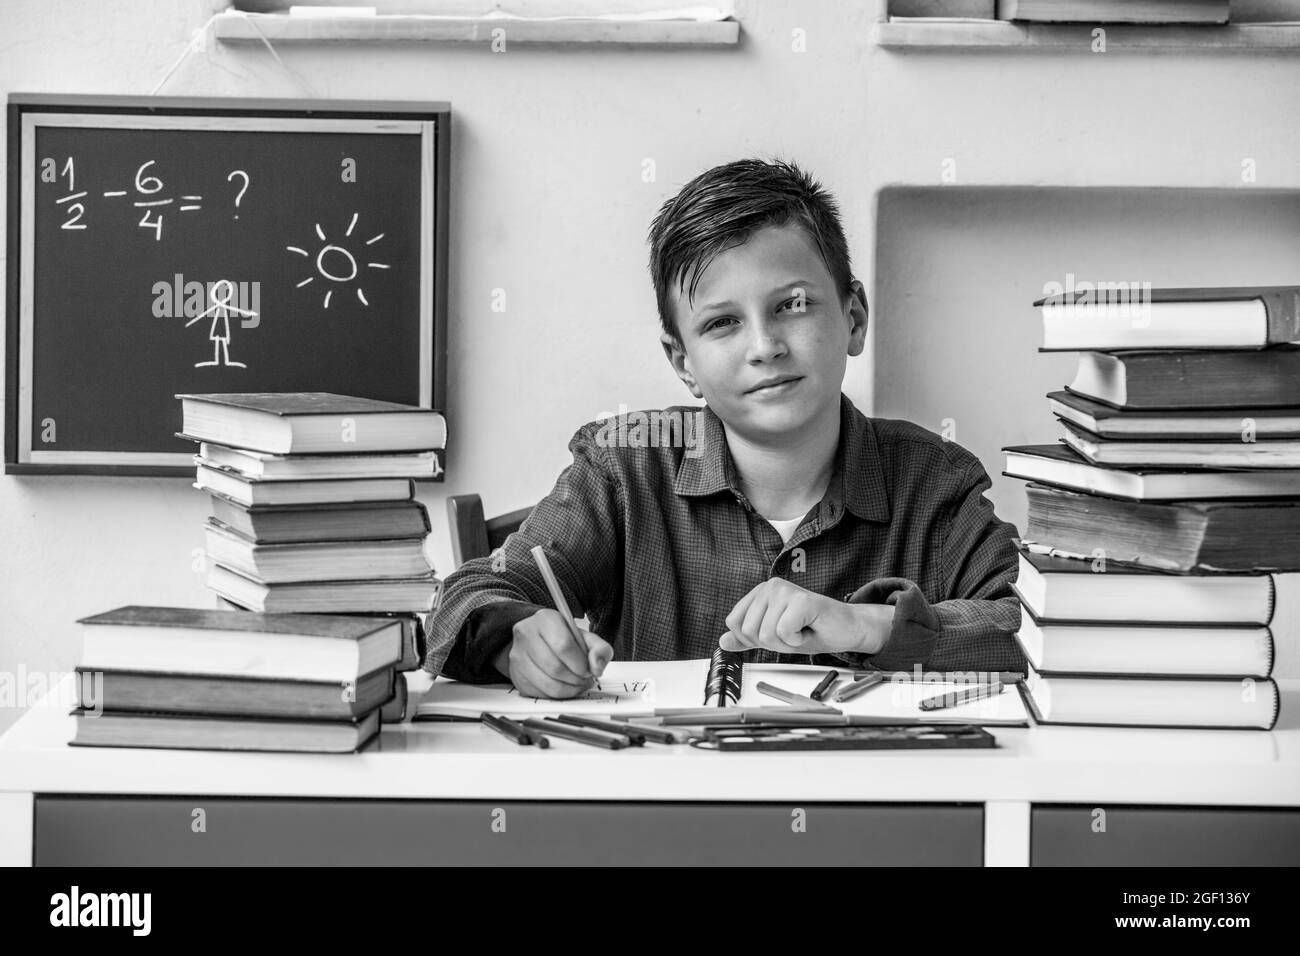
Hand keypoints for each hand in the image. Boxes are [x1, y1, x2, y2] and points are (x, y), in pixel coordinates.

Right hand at [495, 609, 613, 699]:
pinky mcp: (516, 675)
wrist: (538, 641)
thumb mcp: (584, 637)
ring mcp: (518, 656)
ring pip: (548, 684)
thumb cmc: (562, 638)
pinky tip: (563, 686)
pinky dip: (557, 695)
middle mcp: (526, 634)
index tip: (588, 669)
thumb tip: (597, 667)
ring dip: (569, 690)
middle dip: (576, 679)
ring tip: (577, 684)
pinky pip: (540, 694)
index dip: (580, 663)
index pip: (563, 645)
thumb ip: (599, 648)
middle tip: (585, 679)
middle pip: (555, 668)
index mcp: (545, 619)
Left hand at [720, 578, 893, 655]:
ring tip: (801, 631)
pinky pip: (783, 633)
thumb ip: (748, 638)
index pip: (734, 622)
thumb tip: (722, 641)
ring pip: (766, 634)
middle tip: (792, 633)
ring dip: (786, 643)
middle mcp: (770, 587)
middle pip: (748, 631)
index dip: (752, 638)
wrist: (846, 629)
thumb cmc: (812, 630)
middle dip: (771, 643)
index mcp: (760, 593)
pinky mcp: (801, 600)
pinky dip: (797, 641)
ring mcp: (786, 591)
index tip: (775, 634)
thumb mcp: (773, 637)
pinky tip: (808, 630)